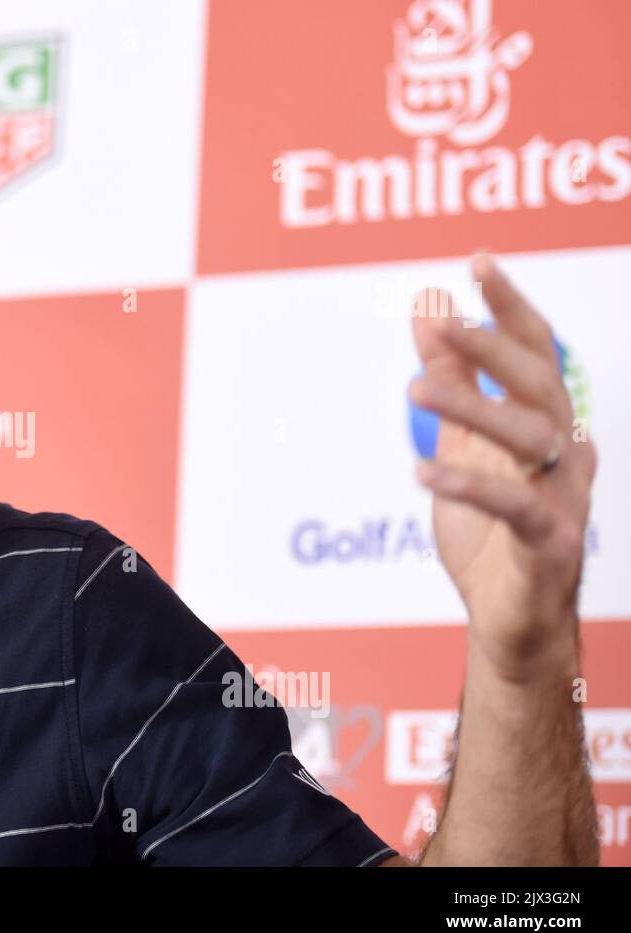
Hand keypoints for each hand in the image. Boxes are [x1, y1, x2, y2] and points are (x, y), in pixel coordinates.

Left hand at [408, 253, 595, 682]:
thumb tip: (427, 311)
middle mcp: (565, 451)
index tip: (477, 261)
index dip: (510, 307)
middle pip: (540, 383)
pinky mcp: (550, 543)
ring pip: (528, 438)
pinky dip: (467, 484)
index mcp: (547, 423)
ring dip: (473, 408)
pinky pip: (512, 505)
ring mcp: (564, 496)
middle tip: (446, 323)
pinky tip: (420, 469)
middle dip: (495, 347)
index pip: (536, 352)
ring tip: (416, 387)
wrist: (512, 621)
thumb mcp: (459, 447)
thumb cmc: (489, 530)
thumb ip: (450, 382)